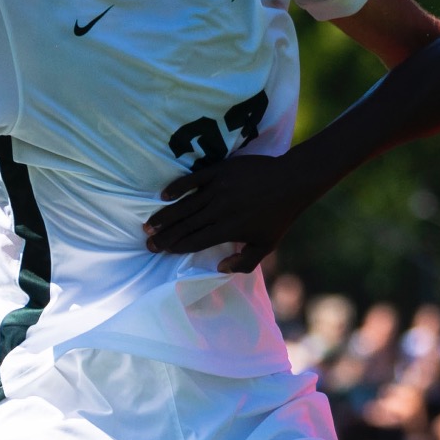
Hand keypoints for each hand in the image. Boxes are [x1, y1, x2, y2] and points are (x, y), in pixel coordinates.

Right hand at [144, 152, 317, 271]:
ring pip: (185, 205)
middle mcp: (220, 211)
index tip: (160, 251)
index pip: (195, 241)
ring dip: (165, 216)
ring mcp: (219, 189)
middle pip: (185, 226)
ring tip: (148, 224)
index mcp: (229, 230)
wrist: (292, 181)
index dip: (176, 247)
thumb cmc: (279, 216)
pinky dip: (178, 187)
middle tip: (147, 242)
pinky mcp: (220, 171)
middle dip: (164, 235)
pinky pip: (193, 179)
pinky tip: (164, 195)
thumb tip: (219, 269)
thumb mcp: (266, 246)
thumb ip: (244, 262)